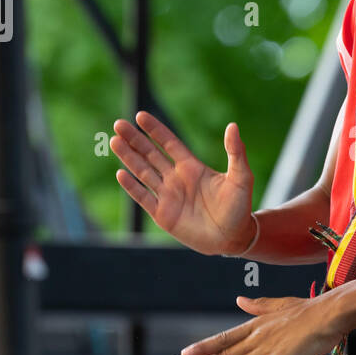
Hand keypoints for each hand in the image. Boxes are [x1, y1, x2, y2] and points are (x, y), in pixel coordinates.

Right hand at [111, 111, 255, 255]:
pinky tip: (121, 173)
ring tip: (114, 141)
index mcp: (192, 167)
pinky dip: (132, 186)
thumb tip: (233, 126)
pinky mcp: (163, 215)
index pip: (169, 143)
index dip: (155, 130)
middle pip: (150, 154)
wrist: (233, 238)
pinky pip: (144, 198)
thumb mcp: (241, 177)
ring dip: (128, 157)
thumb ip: (236, 152)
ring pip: (143, 172)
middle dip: (134, 140)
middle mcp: (176, 179)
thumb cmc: (240, 207)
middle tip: (118, 124)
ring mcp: (168, 196)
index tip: (140, 116)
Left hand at [179, 294, 343, 354]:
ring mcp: (266, 348)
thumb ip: (258, 305)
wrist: (329, 313)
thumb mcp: (279, 305)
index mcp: (256, 325)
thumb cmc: (309, 311)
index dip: (204, 347)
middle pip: (224, 354)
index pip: (224, 338)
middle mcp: (256, 337)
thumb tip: (240, 299)